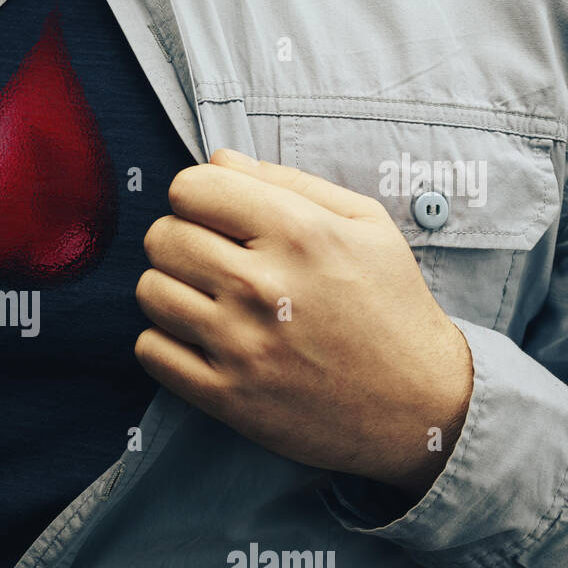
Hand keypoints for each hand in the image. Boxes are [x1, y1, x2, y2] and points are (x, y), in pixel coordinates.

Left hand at [134, 149, 472, 498]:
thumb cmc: (391, 308)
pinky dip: (164, 341)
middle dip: (180, 239)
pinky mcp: (226, 395)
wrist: (418, 408)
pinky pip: (149, 350)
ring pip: (149, 290)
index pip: (191, 187)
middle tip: (210, 259)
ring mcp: (241, 345)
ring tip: (205, 298)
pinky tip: (198, 339)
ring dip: (170, 289)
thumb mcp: (365, 226)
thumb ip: (288, 182)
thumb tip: (219, 159)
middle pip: (162, 237)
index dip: (197, 196)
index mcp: (299, 234)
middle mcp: (262, 286)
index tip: (214, 214)